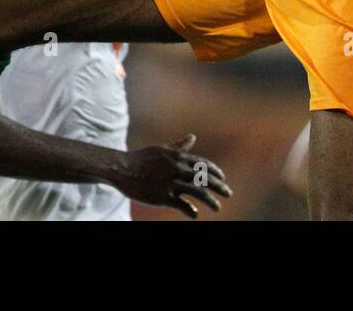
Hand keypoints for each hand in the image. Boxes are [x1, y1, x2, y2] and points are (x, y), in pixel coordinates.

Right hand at [106, 134, 231, 218]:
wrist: (123, 168)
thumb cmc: (143, 158)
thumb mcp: (163, 149)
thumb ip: (180, 146)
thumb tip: (193, 137)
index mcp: (179, 157)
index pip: (204, 165)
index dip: (216, 172)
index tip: (223, 179)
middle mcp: (179, 169)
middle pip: (205, 178)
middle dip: (220, 187)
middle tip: (229, 193)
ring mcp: (171, 182)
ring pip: (198, 192)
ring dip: (211, 201)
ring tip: (218, 207)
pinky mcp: (162, 196)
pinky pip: (181, 204)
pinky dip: (190, 210)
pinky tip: (195, 214)